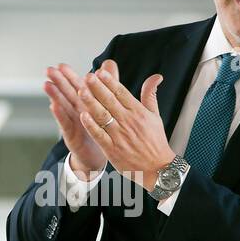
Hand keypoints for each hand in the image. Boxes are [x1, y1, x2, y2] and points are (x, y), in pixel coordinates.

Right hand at [43, 62, 105, 178]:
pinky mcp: (72, 136)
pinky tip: (53, 106)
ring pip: (64, 106)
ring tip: (47, 84)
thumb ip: (107, 83)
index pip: (77, 86)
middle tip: (49, 70)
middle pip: (67, 93)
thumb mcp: (105, 105)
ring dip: (55, 96)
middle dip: (58, 81)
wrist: (99, 155)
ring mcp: (73, 123)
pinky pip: (66, 125)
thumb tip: (108, 63)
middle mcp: (77, 111)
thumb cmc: (101, 128)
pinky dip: (60, 115)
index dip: (69, 75)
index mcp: (86, 102)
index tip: (61, 65)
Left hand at [76, 59, 174, 190]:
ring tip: (81, 91)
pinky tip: (82, 116)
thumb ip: (150, 95)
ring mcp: (120, 136)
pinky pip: (100, 135)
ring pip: (103, 116)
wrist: (158, 168)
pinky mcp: (113, 149)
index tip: (100, 72)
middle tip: (88, 76)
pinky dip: (91, 126)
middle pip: (110, 101)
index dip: (110, 82)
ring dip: (91, 103)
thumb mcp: (155, 116)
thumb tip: (156, 76)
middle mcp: (128, 122)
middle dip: (98, 88)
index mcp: (138, 112)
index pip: (121, 93)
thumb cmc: (155, 141)